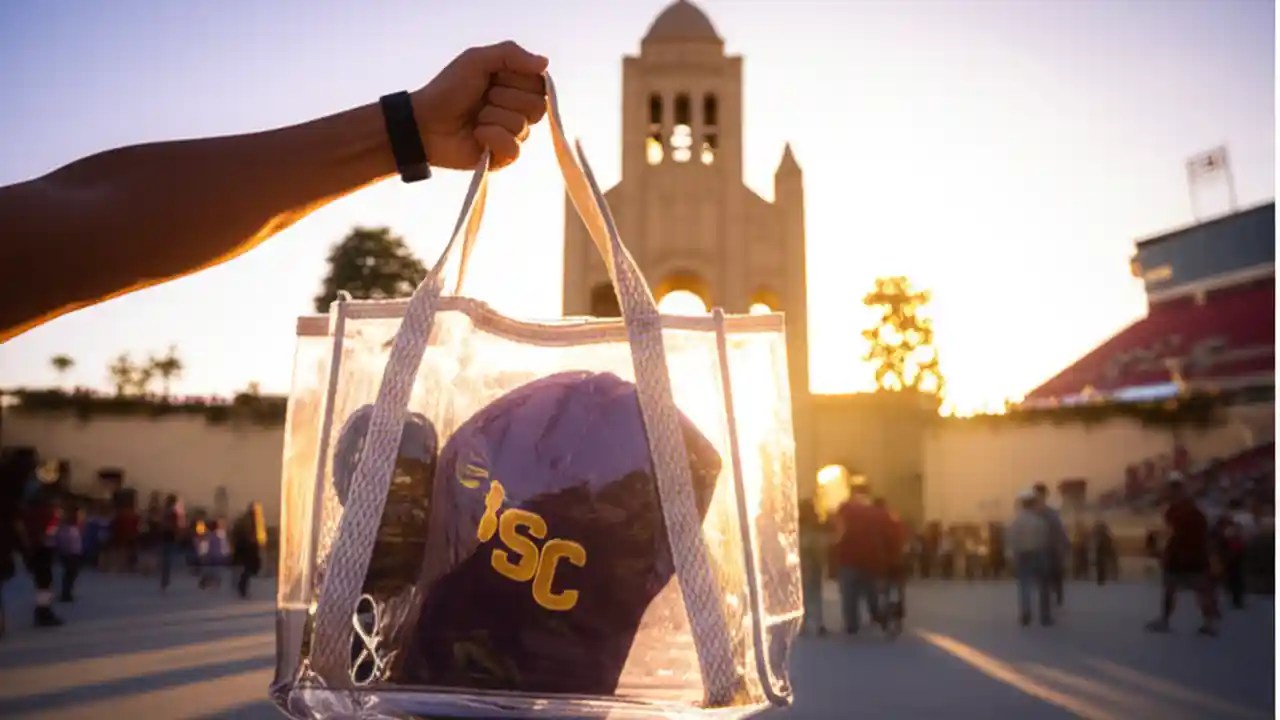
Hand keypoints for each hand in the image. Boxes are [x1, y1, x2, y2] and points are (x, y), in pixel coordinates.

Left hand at [412, 41, 548, 170]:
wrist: (424, 121)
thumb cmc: (449, 89)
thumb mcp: (477, 59)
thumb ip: (510, 54)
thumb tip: (545, 63)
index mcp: (516, 87)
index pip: (541, 84)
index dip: (518, 80)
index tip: (495, 78)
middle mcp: (519, 111)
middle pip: (537, 107)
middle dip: (504, 98)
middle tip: (482, 98)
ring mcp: (513, 135)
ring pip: (523, 126)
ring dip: (492, 117)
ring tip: (474, 118)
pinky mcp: (504, 157)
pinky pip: (514, 148)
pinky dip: (491, 137)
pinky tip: (476, 134)